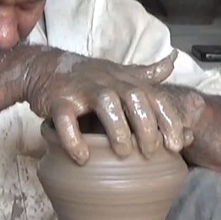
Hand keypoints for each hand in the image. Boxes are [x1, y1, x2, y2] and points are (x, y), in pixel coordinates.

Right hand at [23, 48, 199, 163]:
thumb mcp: (118, 73)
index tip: (177, 146)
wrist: (43, 67)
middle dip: (147, 126)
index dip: (170, 120)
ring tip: (122, 154)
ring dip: (118, 129)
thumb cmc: (86, 77)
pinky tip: (82, 157)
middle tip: (150, 153)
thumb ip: (146, 74)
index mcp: (125, 81)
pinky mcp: (58, 100)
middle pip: (135, 98)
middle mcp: (108, 82)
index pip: (156, 97)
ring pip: (106, 103)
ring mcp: (82, 90)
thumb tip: (172, 62)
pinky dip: (74, 139)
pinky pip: (66, 119)